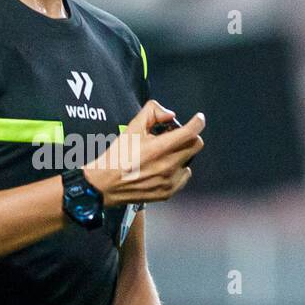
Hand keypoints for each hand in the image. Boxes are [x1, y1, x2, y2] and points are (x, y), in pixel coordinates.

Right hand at [83, 101, 203, 205]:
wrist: (106, 184)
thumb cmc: (118, 155)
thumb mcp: (132, 127)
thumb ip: (152, 112)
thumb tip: (170, 115)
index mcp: (159, 148)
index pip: (191, 132)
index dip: (198, 122)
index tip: (198, 119)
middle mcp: (168, 166)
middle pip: (196, 146)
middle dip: (189, 137)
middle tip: (175, 137)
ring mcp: (169, 181)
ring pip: (190, 161)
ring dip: (182, 155)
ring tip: (164, 155)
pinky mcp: (168, 192)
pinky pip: (184, 177)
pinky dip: (178, 170)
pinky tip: (163, 168)